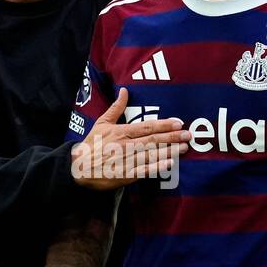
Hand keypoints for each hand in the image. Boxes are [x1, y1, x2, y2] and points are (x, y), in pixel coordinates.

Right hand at [71, 88, 189, 190]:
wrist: (78, 167)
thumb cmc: (92, 144)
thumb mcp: (102, 123)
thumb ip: (116, 108)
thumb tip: (124, 91)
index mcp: (121, 132)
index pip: (146, 127)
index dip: (163, 125)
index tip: (178, 122)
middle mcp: (125, 145)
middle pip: (153, 140)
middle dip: (172, 137)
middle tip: (188, 135)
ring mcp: (126, 161)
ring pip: (151, 155)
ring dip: (169, 151)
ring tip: (184, 148)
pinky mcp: (125, 175)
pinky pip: (143, 171)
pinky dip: (156, 167)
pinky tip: (169, 164)